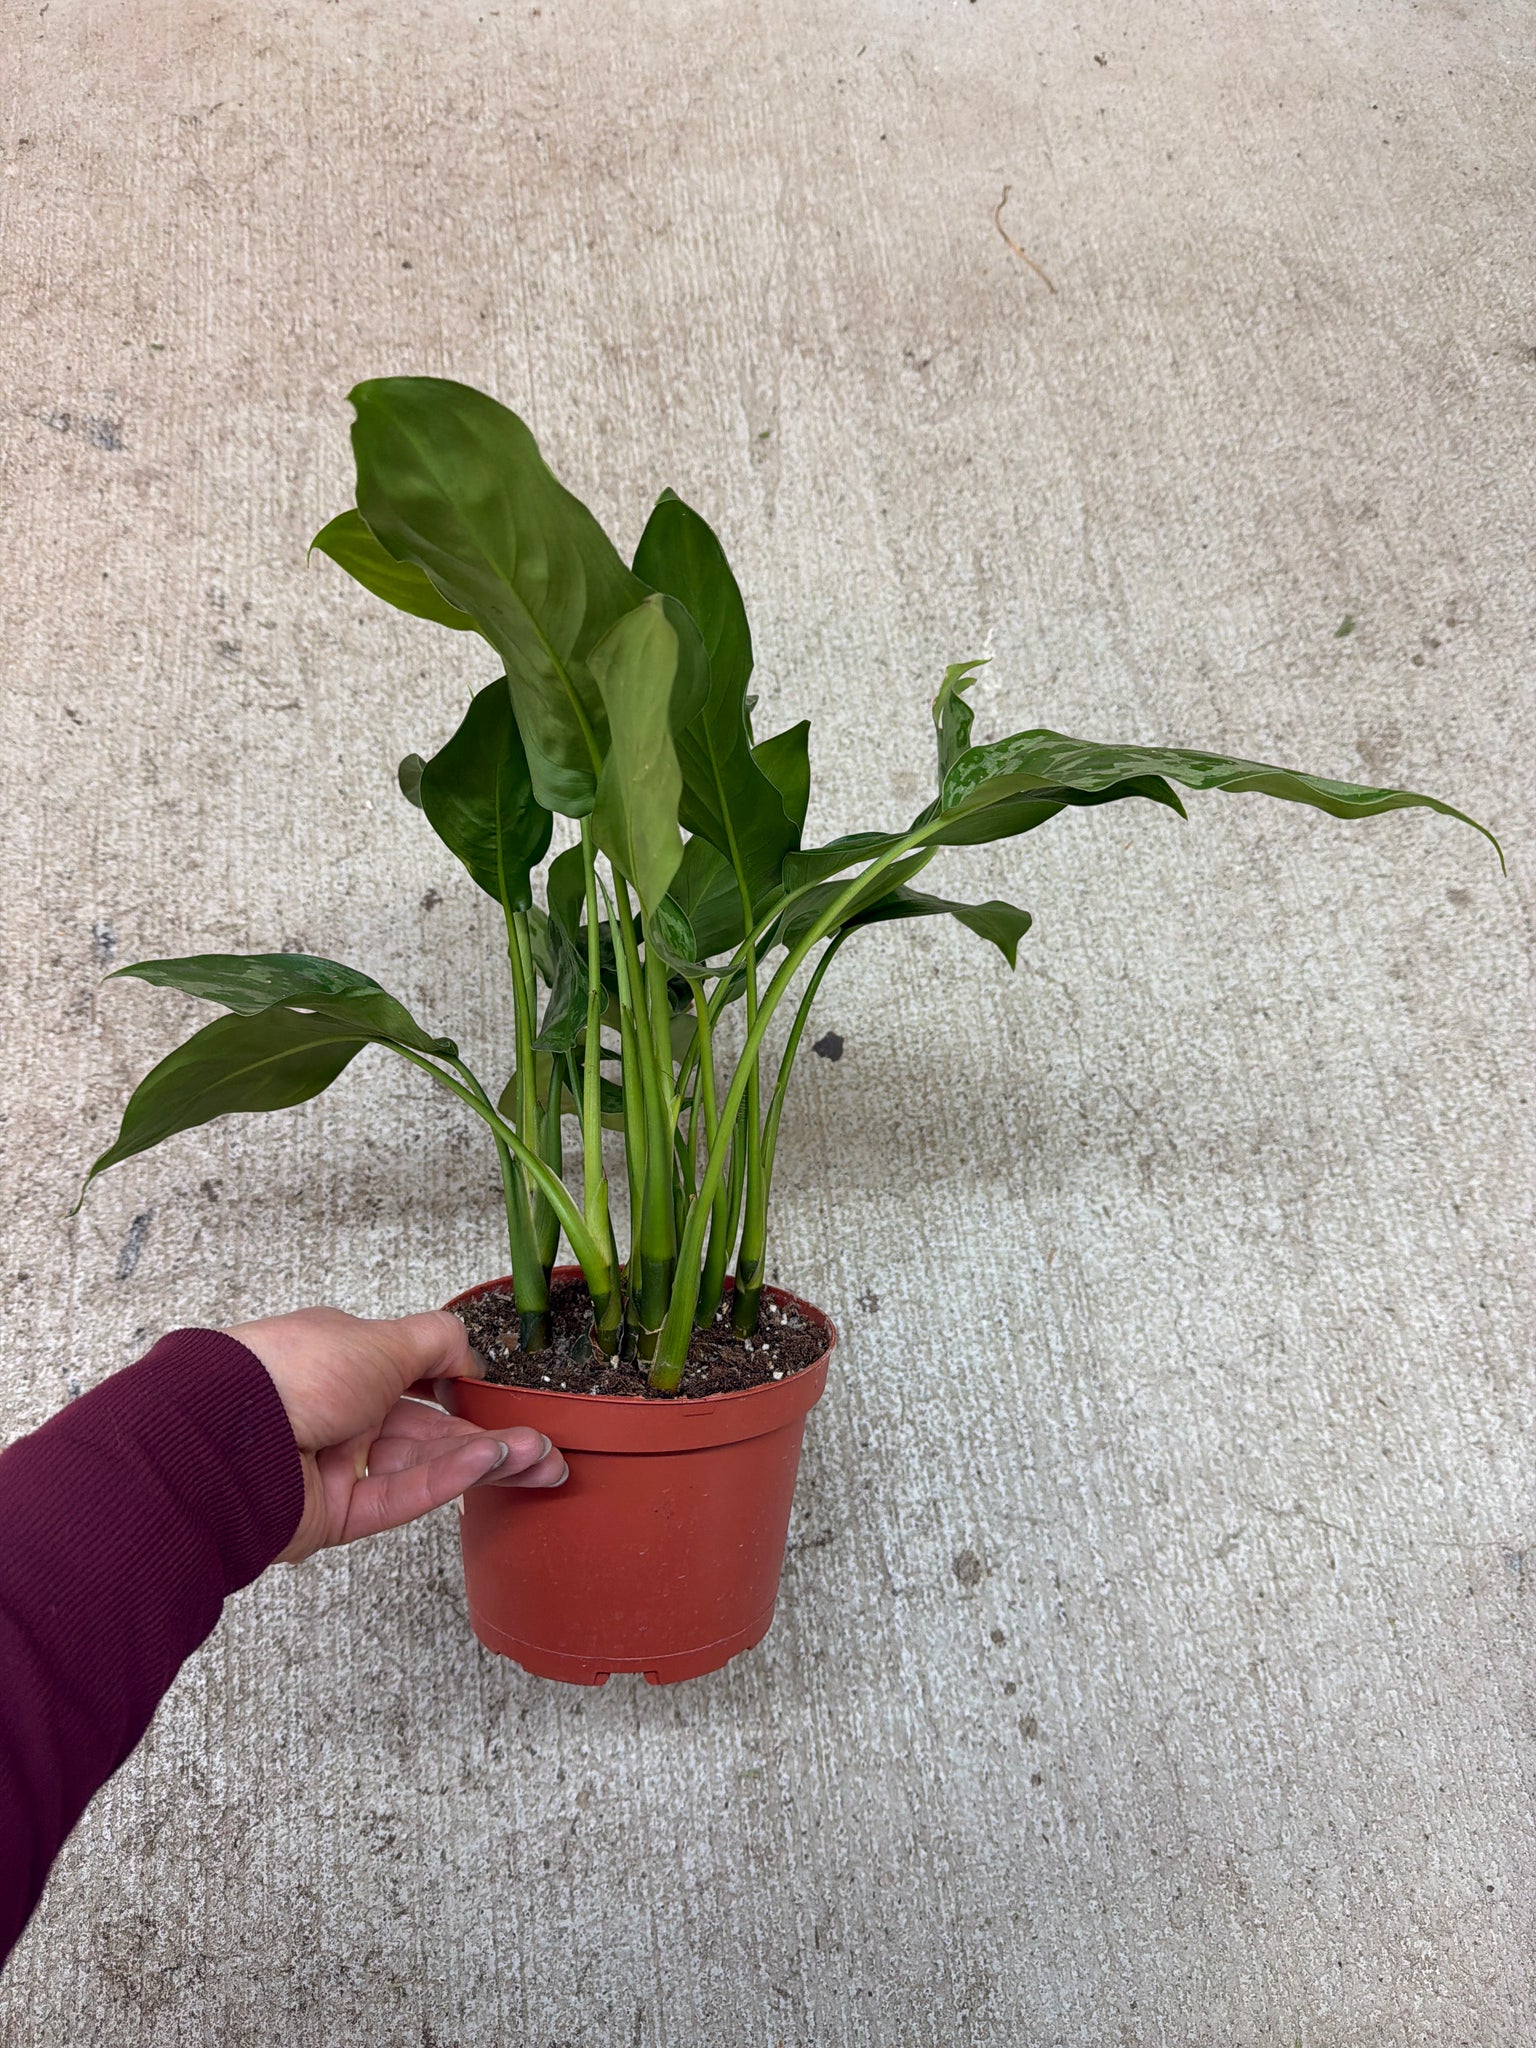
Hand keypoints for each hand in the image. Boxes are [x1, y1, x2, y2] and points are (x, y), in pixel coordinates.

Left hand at [226, 1306, 566, 1562]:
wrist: (222, 1441)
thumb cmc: (291, 1372)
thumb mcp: (378, 1338)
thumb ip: (436, 1343)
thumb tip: (470, 1353)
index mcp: (343, 1359)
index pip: (416, 1372)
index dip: (463, 1385)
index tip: (506, 1398)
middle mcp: (340, 1410)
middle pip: (430, 1427)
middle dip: (491, 1436)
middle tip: (546, 1447)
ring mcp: (337, 1465)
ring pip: (424, 1464)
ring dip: (484, 1458)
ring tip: (540, 1458)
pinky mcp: (333, 1515)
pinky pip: (399, 1497)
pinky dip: (446, 1481)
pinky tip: (492, 1465)